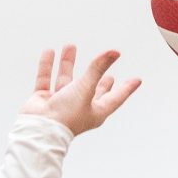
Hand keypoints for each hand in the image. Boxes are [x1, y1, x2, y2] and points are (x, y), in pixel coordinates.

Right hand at [21, 45, 140, 136]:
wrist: (40, 129)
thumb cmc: (66, 117)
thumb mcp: (86, 88)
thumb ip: (98, 69)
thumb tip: (114, 52)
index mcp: (95, 111)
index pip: (116, 97)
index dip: (126, 88)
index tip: (137, 80)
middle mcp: (79, 108)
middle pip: (92, 91)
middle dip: (99, 81)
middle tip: (109, 76)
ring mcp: (60, 103)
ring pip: (65, 80)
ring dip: (67, 64)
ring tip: (71, 48)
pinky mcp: (44, 100)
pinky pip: (46, 80)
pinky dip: (47, 66)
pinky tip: (49, 53)